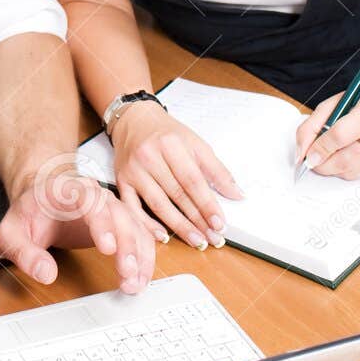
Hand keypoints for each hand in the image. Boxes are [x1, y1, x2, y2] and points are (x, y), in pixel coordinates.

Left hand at [0, 165, 157, 295]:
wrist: (43, 194)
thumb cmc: (30, 211)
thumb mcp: (12, 231)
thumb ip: (24, 252)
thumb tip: (45, 274)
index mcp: (68, 190)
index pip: (90, 201)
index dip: (102, 223)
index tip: (108, 247)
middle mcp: (96, 194)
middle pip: (119, 214)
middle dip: (127, 245)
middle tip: (127, 273)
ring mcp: (111, 206)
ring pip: (134, 225)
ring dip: (139, 255)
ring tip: (135, 283)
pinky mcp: (120, 220)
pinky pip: (139, 234)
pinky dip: (144, 256)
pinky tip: (142, 276)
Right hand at [112, 102, 242, 250]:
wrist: (134, 120)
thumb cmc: (166, 133)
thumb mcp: (195, 143)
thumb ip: (216, 169)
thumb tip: (237, 194)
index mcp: (171, 144)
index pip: (192, 180)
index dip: (207, 204)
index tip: (220, 223)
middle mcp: (150, 156)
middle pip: (177, 194)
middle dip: (197, 220)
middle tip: (213, 237)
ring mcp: (134, 170)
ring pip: (158, 204)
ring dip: (179, 226)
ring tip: (197, 240)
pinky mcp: (122, 180)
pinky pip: (133, 207)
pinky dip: (147, 224)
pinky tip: (163, 236)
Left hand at [296, 93, 359, 180]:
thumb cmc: (359, 102)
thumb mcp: (331, 105)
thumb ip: (311, 127)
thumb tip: (301, 152)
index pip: (340, 135)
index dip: (320, 148)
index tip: (307, 156)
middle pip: (347, 159)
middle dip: (323, 164)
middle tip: (312, 162)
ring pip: (353, 172)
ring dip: (333, 169)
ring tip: (328, 157)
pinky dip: (347, 170)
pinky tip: (346, 156)